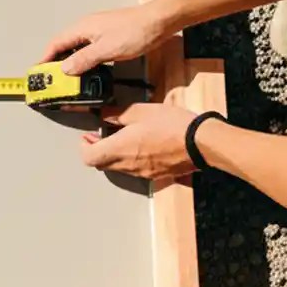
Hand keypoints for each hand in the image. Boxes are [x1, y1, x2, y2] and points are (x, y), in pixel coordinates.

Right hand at [43, 3, 172, 74]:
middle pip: (63, 45)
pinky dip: (83, 59)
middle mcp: (87, 27)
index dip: (45, 58)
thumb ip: (84, 60)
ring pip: (76, 47)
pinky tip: (88, 69)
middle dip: (54, 61)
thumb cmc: (136, 31)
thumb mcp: (106, 49)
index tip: (38, 72)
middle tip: (51, 78)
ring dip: (69, 61)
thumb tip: (65, 69)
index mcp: (82, 28)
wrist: (160, 21)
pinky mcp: (108, 35)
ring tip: (67, 77)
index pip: (56, 44)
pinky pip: (88, 48)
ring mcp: (98, 31)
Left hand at [80, 103, 196, 179]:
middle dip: (98, 150)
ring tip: (123, 138)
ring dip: (115, 155)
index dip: (84, 147)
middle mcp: (128, 165)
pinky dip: (132, 160)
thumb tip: (105, 116)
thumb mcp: (140, 111)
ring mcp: (142, 173)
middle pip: (101, 164)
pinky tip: (142, 146)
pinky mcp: (156, 175)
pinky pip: (136, 170)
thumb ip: (118, 114)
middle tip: (102, 136)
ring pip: (118, 168)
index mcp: (120, 149)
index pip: (88, 157)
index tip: (88, 137)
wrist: (201, 143)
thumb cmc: (173, 126)